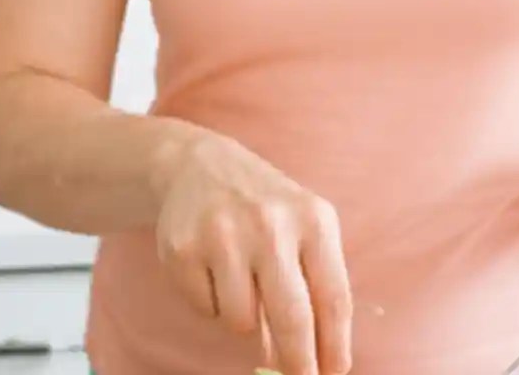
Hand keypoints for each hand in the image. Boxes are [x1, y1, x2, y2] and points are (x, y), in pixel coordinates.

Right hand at [154, 133, 352, 374]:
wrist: (199, 165)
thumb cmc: (266, 209)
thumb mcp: (303, 228)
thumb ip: (315, 285)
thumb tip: (320, 358)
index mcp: (313, 220)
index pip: (333, 297)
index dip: (335, 345)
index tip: (335, 374)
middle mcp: (271, 225)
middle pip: (292, 317)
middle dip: (298, 361)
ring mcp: (224, 236)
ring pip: (243, 321)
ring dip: (245, 319)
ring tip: (241, 282)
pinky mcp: (183, 249)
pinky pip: (205, 310)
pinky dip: (211, 303)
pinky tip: (211, 267)